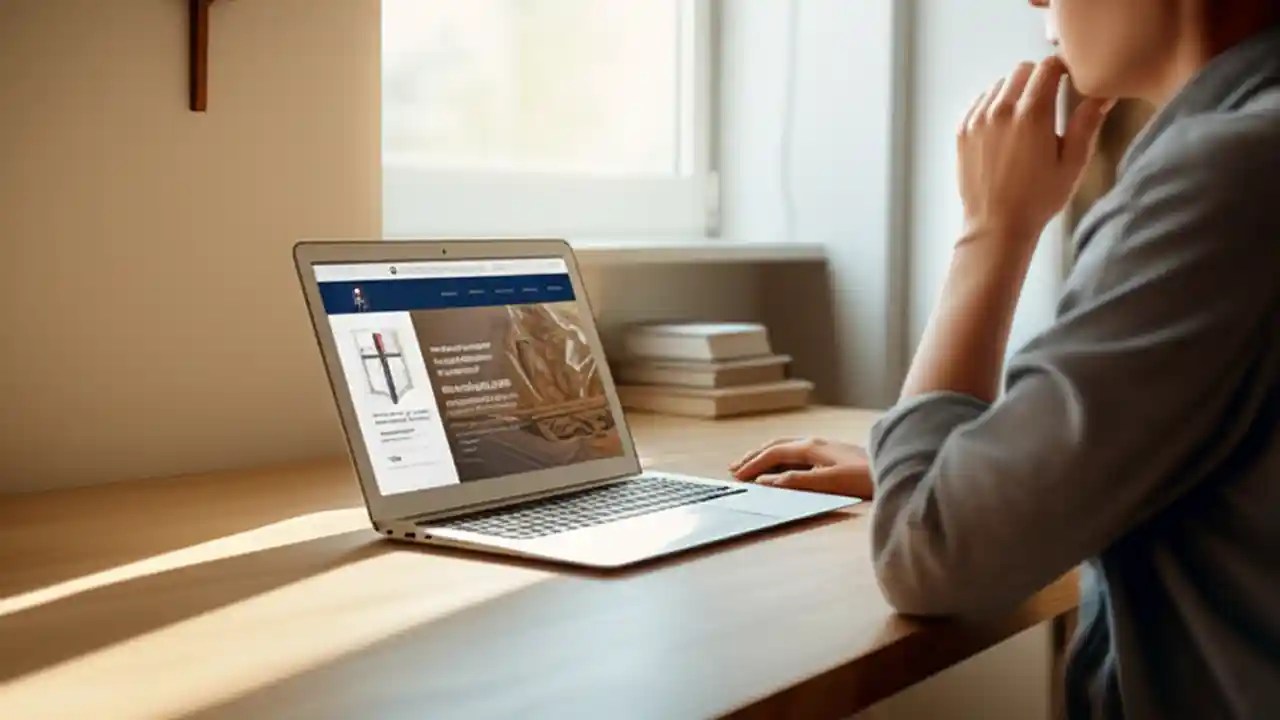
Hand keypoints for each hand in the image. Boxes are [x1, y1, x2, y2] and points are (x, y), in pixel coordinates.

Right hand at [729, 437, 872, 498]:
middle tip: (735, 468)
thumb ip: (795, 481)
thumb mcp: (828, 483)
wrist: (897, 470)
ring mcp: (823, 447)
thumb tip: (764, 480)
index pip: (773, 454)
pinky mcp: (831, 454)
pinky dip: (780, 459)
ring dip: (766, 456)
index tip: (737, 477)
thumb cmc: (865, 479)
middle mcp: (815, 443)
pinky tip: (781, 467)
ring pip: (786, 447)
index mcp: (811, 447)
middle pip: (776, 446)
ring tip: (752, 466)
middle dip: (754, 456)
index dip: (753, 465)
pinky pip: (796, 453)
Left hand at [957, 56, 1112, 244]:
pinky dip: (993, 105)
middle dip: (1038, 78)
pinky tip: (1003, 126)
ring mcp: (977, 120)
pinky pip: (980, 102)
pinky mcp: (962, 131)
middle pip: (1022, 71)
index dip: (1062, 70)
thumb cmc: (1039, 198)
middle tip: (1049, 101)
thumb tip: (1104, 93)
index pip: (1047, 67)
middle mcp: (1000, 110)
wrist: (996, 226)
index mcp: (1032, 115)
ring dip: (1015, 91)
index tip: (1068, 81)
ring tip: (1025, 118)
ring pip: (999, 85)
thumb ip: (1087, 123)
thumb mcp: (1072, 163)